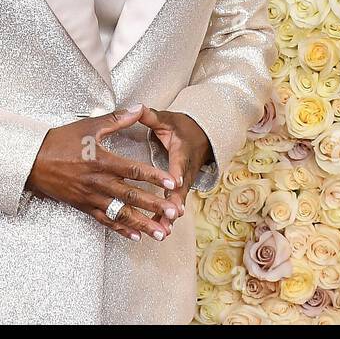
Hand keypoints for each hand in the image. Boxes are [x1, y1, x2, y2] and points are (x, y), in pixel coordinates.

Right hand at [24, 104, 181, 241]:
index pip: (133, 170)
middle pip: (131, 196)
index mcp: (101, 161)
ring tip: (160, 233)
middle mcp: (98, 182)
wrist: (31, 161)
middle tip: (174, 214)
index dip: (153, 176)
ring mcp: (90, 197)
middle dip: (154, 206)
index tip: (171, 183)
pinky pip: (104, 220)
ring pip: (120, 213)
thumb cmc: (60, 141)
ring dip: (142, 224)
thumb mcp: (88, 126)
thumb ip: (117, 119)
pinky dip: (120, 229)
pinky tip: (135, 236)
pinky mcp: (83, 206)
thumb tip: (139, 108)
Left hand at [136, 107, 213, 233]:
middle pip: (181, 189)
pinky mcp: (181, 190)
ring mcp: (185, 182)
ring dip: (171, 216)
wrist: (202, 137)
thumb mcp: (167, 120)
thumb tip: (137, 107)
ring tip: (163, 230)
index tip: (174, 181)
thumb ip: (151, 116)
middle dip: (175, 203)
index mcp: (181, 151)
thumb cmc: (181, 128)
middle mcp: (185, 170)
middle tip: (170, 216)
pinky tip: (160, 231)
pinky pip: (175, 205)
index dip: (177, 172)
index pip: (179, 162)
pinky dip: (168, 218)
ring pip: (178, 201)